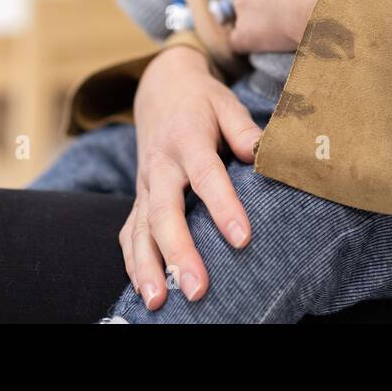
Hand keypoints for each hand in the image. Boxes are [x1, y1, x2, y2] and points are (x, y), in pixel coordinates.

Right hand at [119, 44, 262, 309]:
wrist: (161, 88)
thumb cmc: (202, 102)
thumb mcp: (227, 103)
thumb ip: (244, 129)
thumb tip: (262, 155)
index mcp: (187, 140)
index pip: (206, 176)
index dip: (223, 207)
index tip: (242, 239)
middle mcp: (160, 166)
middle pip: (164, 213)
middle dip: (178, 253)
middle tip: (196, 288)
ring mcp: (144, 185)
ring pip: (139, 230)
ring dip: (147, 268)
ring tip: (159, 302)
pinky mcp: (137, 198)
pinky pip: (129, 233)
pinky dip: (133, 263)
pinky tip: (145, 292)